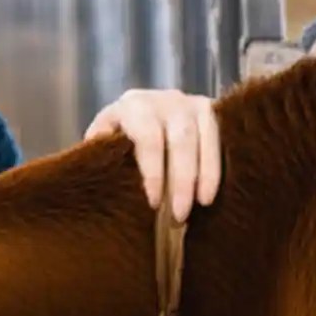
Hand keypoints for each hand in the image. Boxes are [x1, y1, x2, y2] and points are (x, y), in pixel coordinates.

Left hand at [85, 89, 220, 221]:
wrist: (142, 111)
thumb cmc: (117, 137)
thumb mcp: (103, 139)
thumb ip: (99, 152)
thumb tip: (95, 177)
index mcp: (133, 106)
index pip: (147, 138)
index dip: (153, 171)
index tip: (153, 203)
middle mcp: (165, 100)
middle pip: (180, 140)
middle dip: (181, 180)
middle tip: (178, 215)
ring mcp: (191, 103)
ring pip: (205, 138)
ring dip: (204, 175)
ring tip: (201, 205)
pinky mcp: (211, 111)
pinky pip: (220, 139)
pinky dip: (216, 168)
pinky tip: (211, 194)